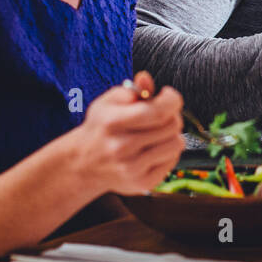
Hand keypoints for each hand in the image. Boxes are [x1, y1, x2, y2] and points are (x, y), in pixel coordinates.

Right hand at [76, 71, 185, 195]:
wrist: (84, 164)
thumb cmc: (102, 128)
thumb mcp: (108, 103)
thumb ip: (132, 90)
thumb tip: (146, 78)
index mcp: (112, 123)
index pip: (158, 112)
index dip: (172, 100)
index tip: (169, 95)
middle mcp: (121, 148)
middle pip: (171, 126)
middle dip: (172, 115)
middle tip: (161, 114)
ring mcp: (132, 168)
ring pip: (177, 143)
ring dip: (172, 134)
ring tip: (157, 132)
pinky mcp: (143, 183)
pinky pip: (173, 161)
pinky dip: (168, 151)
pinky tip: (153, 148)